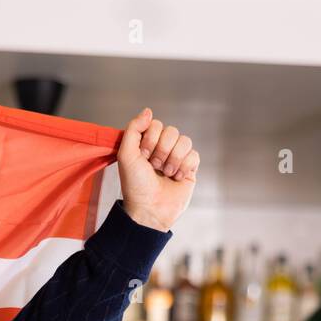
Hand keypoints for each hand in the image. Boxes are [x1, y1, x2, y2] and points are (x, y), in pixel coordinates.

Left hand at [116, 108, 198, 232]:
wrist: (150, 209)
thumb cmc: (135, 186)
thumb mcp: (126, 155)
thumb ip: (133, 129)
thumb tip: (148, 111)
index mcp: (146, 144)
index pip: (156, 124)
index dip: (150, 139)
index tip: (142, 156)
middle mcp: (162, 149)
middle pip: (171, 131)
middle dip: (161, 150)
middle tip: (154, 167)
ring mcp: (177, 158)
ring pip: (185, 141)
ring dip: (173, 159)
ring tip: (166, 174)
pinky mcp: (189, 168)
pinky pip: (194, 154)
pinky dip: (184, 166)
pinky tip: (177, 178)